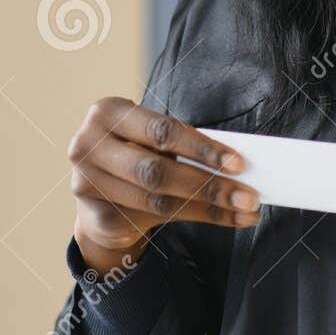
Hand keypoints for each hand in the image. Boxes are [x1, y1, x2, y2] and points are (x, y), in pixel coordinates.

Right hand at [67, 97, 260, 274]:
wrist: (95, 191)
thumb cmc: (134, 152)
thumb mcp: (148, 139)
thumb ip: (180, 144)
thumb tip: (236, 163)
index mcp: (108, 113)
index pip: (161, 131)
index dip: (201, 148)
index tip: (238, 163)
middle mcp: (89, 145)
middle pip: (158, 171)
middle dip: (209, 185)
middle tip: (249, 197)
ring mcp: (87, 183)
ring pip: (159, 200)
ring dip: (209, 207)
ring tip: (245, 211)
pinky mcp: (93, 217)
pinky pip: (152, 221)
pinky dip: (195, 219)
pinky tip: (224, 219)